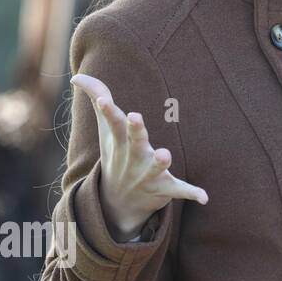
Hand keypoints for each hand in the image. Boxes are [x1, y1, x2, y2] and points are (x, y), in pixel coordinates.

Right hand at [70, 73, 208, 239]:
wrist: (117, 203)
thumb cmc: (116, 155)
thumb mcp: (106, 130)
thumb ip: (98, 99)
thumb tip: (77, 77)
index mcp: (120, 142)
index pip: (113, 124)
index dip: (108, 112)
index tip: (103, 100)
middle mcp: (133, 158)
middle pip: (134, 143)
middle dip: (135, 130)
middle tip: (135, 116)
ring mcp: (148, 175)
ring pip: (155, 168)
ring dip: (159, 162)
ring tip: (165, 154)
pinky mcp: (164, 189)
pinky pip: (179, 191)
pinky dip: (192, 193)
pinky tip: (204, 197)